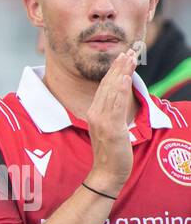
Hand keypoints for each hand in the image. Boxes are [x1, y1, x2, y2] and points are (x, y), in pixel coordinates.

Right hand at [84, 42, 140, 196]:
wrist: (106, 172)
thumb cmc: (111, 153)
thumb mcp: (110, 128)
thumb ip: (113, 112)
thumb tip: (120, 99)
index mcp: (95, 112)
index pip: (105, 87)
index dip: (115, 70)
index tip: (123, 56)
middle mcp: (95, 114)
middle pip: (108, 85)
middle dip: (119, 67)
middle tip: (129, 51)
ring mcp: (102, 121)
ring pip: (112, 92)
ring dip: (121, 73)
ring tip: (129, 58)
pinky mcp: (110, 128)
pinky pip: (115, 106)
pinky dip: (119, 91)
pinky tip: (123, 79)